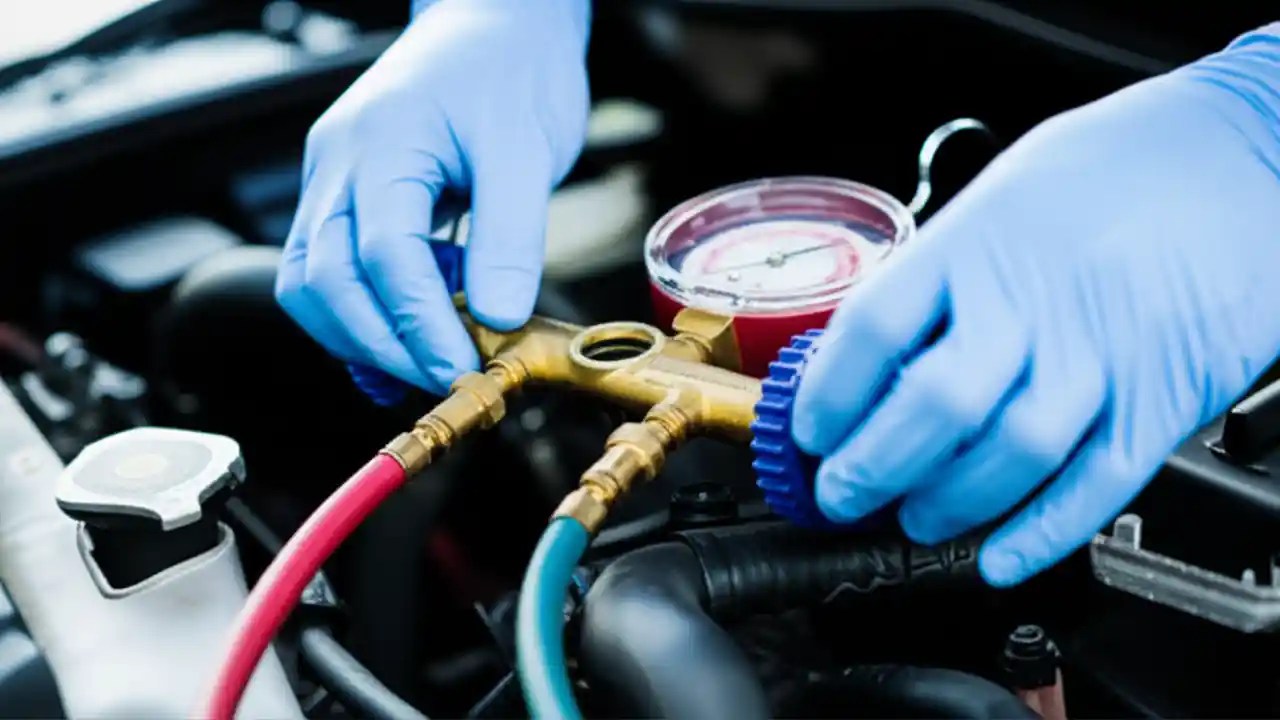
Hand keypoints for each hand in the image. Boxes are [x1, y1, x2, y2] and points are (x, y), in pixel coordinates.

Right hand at [275, 0, 589, 398]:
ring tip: (434, 359)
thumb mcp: (526, 148)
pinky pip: (331, 276)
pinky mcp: (346, 202)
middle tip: (448, 379)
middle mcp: (337, 164)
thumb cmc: (511, 70)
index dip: (419, 323)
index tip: (461, 368)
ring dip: (366, 337)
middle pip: (325, 280)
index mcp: (379, 142)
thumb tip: (497, 319)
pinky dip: (362, 324)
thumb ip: (509, 235)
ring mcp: (333, 183)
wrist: (497, 24)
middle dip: (383, 343)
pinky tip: (406, 352)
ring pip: (314, 285)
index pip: (381, 254)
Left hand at [792, 26, 1279, 585]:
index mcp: (980, 239)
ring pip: (1010, 455)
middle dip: (870, 468)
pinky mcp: (1164, 395)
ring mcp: (1104, 351)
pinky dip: (1042, 533)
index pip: (875, 329)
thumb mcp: (1009, 190)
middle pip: (934, 406)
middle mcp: (1036, 298)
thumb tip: (874, 345)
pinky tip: (1000, 555)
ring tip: (916, 519)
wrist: (1250, 150)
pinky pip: (1096, 483)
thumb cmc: (1125, 163)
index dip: (827, 394)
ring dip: (948, 504)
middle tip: (843, 494)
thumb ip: (946, 269)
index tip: (806, 431)